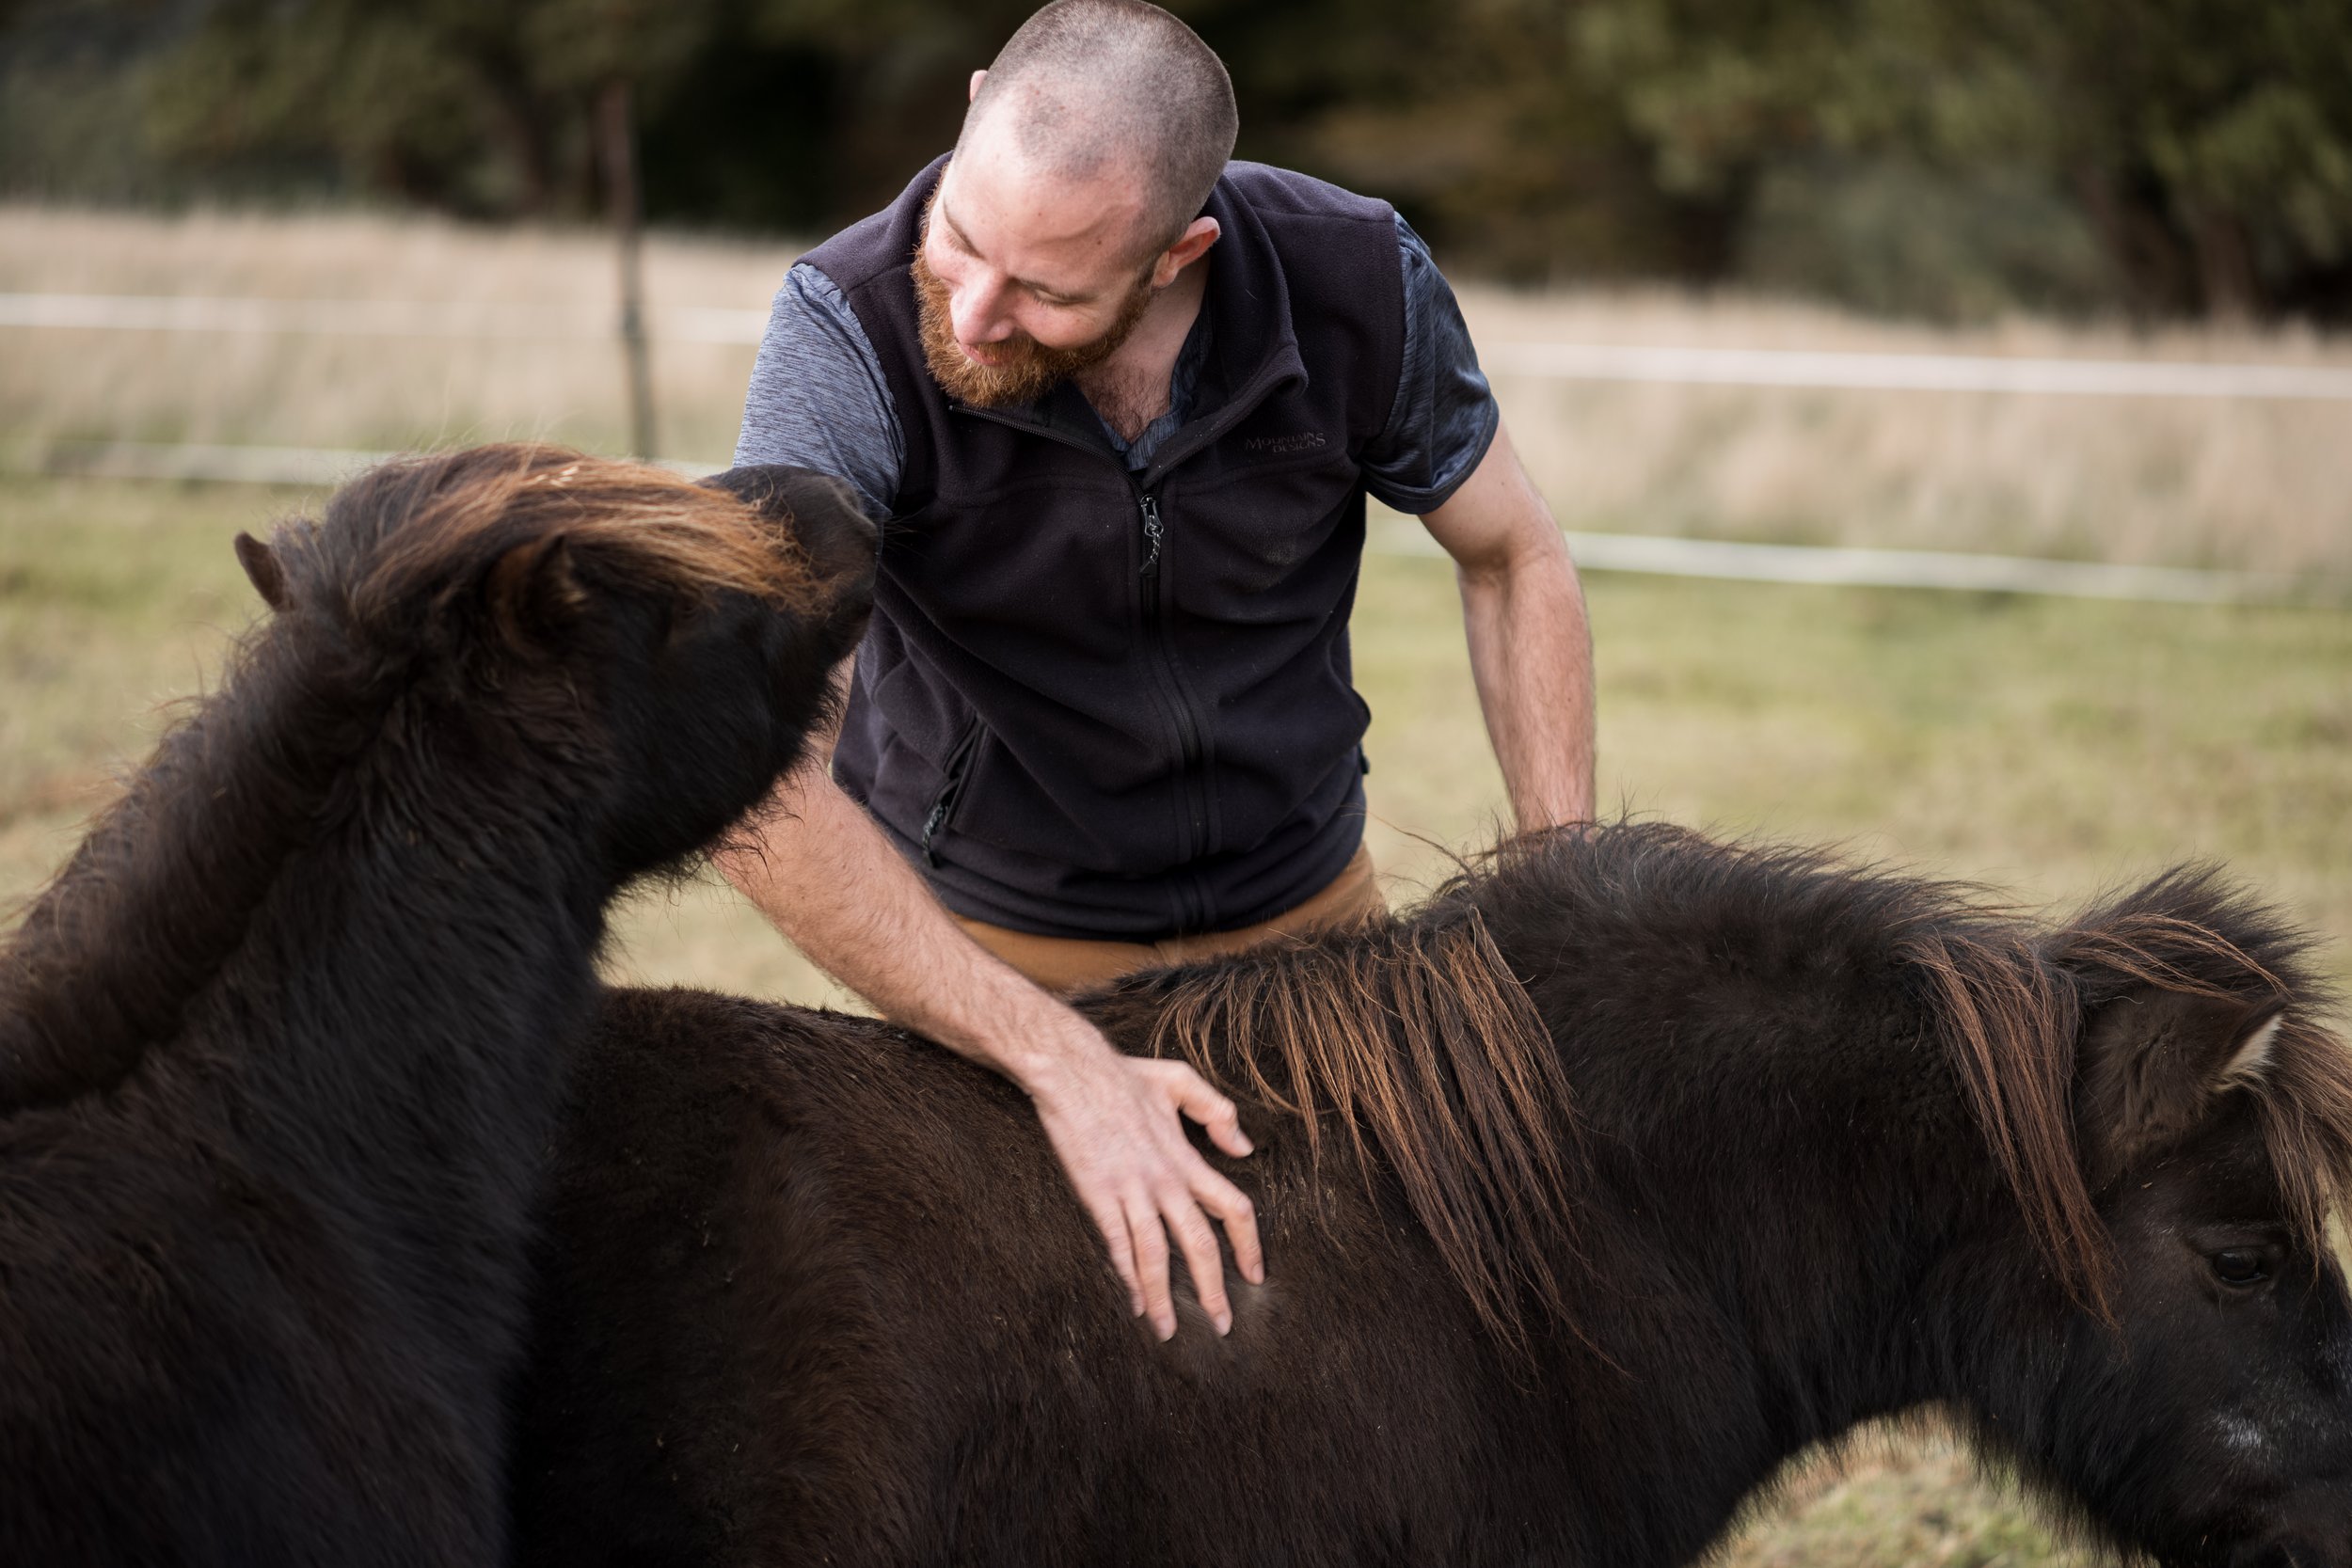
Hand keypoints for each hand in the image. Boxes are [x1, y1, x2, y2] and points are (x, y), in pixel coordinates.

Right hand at [1024, 1027, 1263, 1340]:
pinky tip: (1134, 1302)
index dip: (1249, 1246)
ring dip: (1164, 1297)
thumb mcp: (1181, 1081)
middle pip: (1199, 1245)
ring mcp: (1131, 1189)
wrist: (1071, 1070)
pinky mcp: (1097, 1194)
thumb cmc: (1124, 1075)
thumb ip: (1218, 1112)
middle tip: (1222, 1326)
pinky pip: (1117, 1245)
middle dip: (1212, 1290)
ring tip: (1169, 1330)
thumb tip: (1244, 1149)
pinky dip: (1128, 1278)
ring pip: (1156, 1255)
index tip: (1254, 1276)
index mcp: (1187, 1159)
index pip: (1233, 1208)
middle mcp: (1165, 1180)